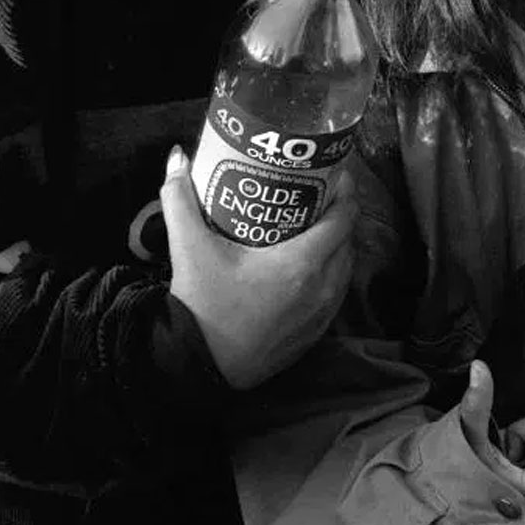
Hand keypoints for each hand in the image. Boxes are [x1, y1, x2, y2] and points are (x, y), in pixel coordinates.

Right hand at [161, 147, 354, 390]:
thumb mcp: (189, 248)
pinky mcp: (315, 334)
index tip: (335, 173)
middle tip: (319, 195)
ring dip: (337, 244)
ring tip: (316, 225)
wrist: (201, 367)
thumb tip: (177, 157)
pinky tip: (310, 264)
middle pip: (347, 240)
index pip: (344, 218)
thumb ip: (180, 199)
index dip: (345, 192)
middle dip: (340, 214)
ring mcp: (322, 314)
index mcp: (302, 262)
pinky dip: (331, 273)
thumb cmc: (203, 305)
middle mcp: (322, 287)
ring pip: (345, 268)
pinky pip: (336, 292)